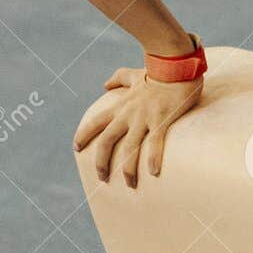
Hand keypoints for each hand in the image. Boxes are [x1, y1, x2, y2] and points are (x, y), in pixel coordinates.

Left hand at [74, 67, 202, 187]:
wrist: (176, 66)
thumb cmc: (157, 72)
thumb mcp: (133, 75)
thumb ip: (118, 78)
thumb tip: (105, 84)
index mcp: (120, 106)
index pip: (95, 122)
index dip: (83, 135)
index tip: (76, 148)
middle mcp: (128, 114)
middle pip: (108, 142)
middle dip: (102, 162)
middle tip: (102, 178)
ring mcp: (144, 118)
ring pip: (130, 148)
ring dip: (128, 169)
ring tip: (129, 185)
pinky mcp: (162, 120)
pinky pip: (155, 143)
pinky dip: (153, 158)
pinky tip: (153, 172)